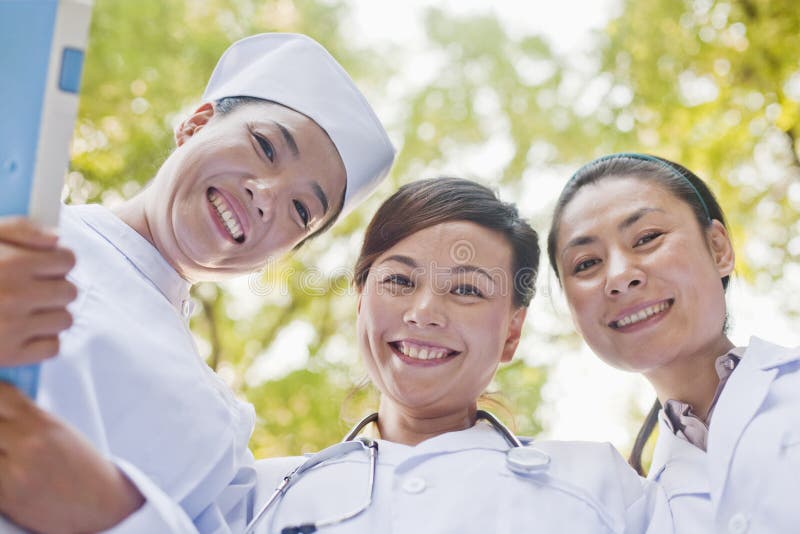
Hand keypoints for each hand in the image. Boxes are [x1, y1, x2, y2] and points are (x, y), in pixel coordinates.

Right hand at [0, 217, 76, 364]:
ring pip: (64, 320)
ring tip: (27, 310)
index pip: (68, 261)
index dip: (58, 261)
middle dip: (55, 288)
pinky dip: (42, 341)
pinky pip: (52, 348)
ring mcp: (13, 328)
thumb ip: (20, 229)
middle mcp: (17, 296)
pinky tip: (23, 331)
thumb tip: (57, 240)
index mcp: (12, 264)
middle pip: (70, 291)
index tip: (46, 265)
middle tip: (34, 289)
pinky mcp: (9, 355)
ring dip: (51, 315)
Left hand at [0, 383, 143, 532]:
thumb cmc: (86, 469)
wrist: (101, 508)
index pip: (1, 395)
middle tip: (5, 432)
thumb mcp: (64, 433)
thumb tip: (4, 408)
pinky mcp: (5, 497)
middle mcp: (27, 445)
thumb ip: (31, 418)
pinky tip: (8, 468)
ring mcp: (12, 473)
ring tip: (7, 450)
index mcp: (45, 424)